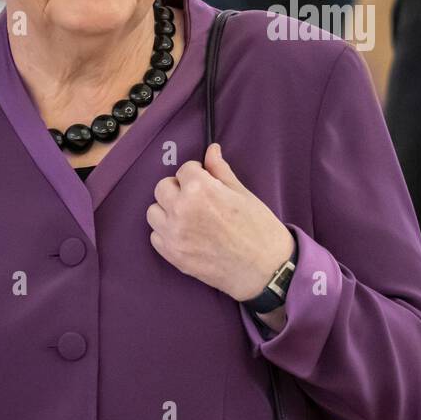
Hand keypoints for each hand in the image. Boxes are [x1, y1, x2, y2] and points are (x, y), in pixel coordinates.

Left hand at [147, 143, 295, 302]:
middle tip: (198, 198)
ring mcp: (174, 234)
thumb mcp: (242, 193)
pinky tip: (186, 234)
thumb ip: (220, 170)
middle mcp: (181, 209)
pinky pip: (155, 236)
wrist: (265, 270)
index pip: (185, 169)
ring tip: (189, 216)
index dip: (198, 173)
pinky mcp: (172, 255)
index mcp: (200, 189)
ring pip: (154, 211)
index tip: (208, 182)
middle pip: (163, 187)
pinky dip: (166, 232)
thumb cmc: (259, 229)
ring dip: (168, 210)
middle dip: (179, 188)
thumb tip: (211, 149)